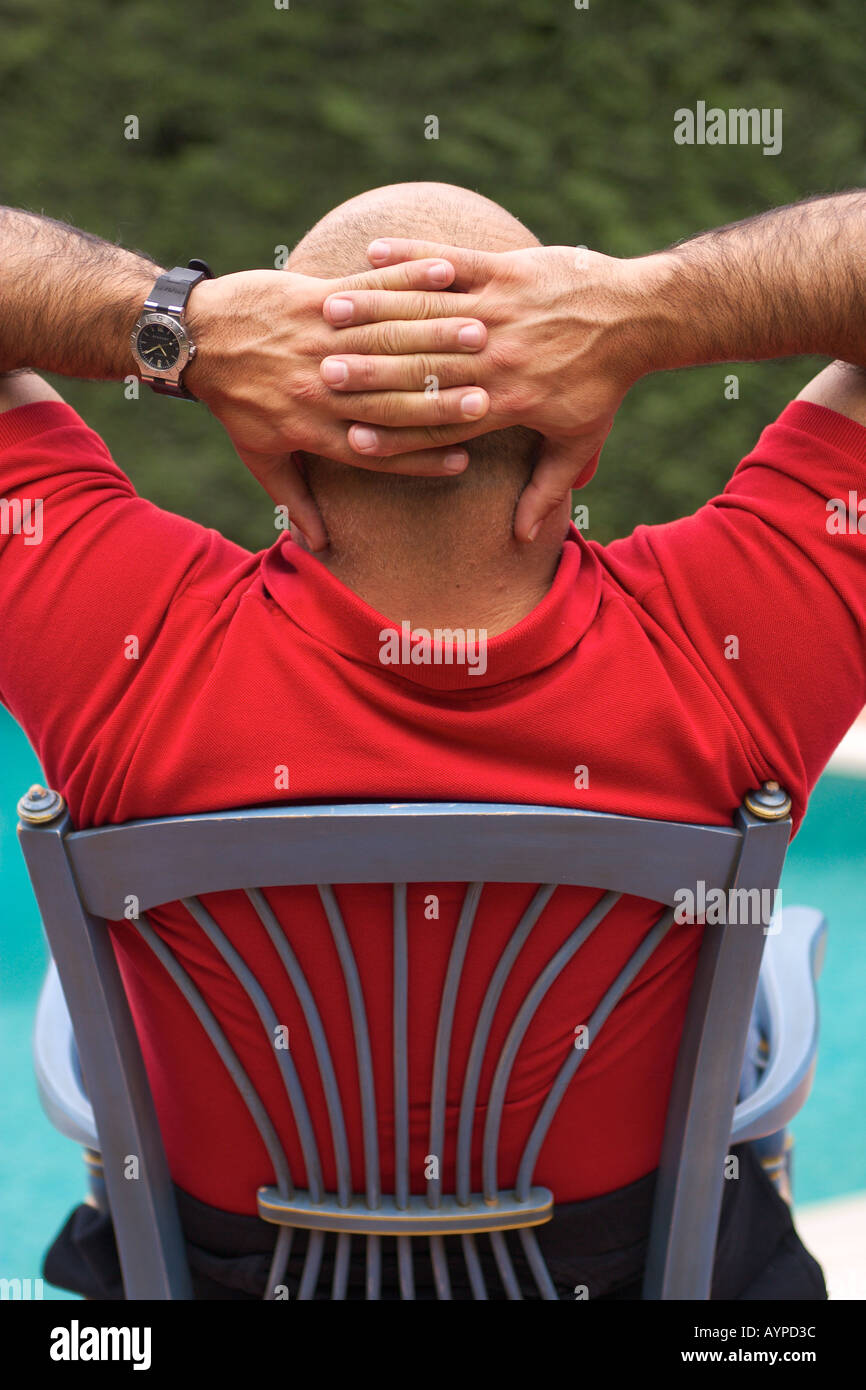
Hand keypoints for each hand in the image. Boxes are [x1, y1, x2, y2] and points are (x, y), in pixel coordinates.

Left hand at [185, 259, 489, 546]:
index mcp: (313, 430)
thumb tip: (317, 546)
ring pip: (388, 343)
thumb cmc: (231, 400)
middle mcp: (320, 390)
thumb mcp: (259, 456)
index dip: (422, 457)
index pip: (379, 450)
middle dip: (444, 399)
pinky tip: (446, 275)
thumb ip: (293, 500)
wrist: (194, 337)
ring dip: (437, 337)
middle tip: (490, 398)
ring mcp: (318, 341)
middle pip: (393, 398)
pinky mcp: (314, 299)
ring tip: (482, 336)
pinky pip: (369, 291)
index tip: (464, 462)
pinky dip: (408, 280)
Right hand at [319, 240, 657, 539]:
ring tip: (328, 312)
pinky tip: (373, 250)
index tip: (349, 437)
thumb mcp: (579, 442)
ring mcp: (499, 310)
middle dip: (367, 371)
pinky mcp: (506, 270)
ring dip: (375, 311)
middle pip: (420, 368)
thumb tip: (523, 538)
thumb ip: (545, 491)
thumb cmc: (604, 384)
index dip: (393, 431)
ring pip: (426, 314)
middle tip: (319, 373)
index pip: (439, 422)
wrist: (636, 317)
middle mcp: (497, 358)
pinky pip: (451, 262)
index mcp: (506, 403)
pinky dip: (412, 256)